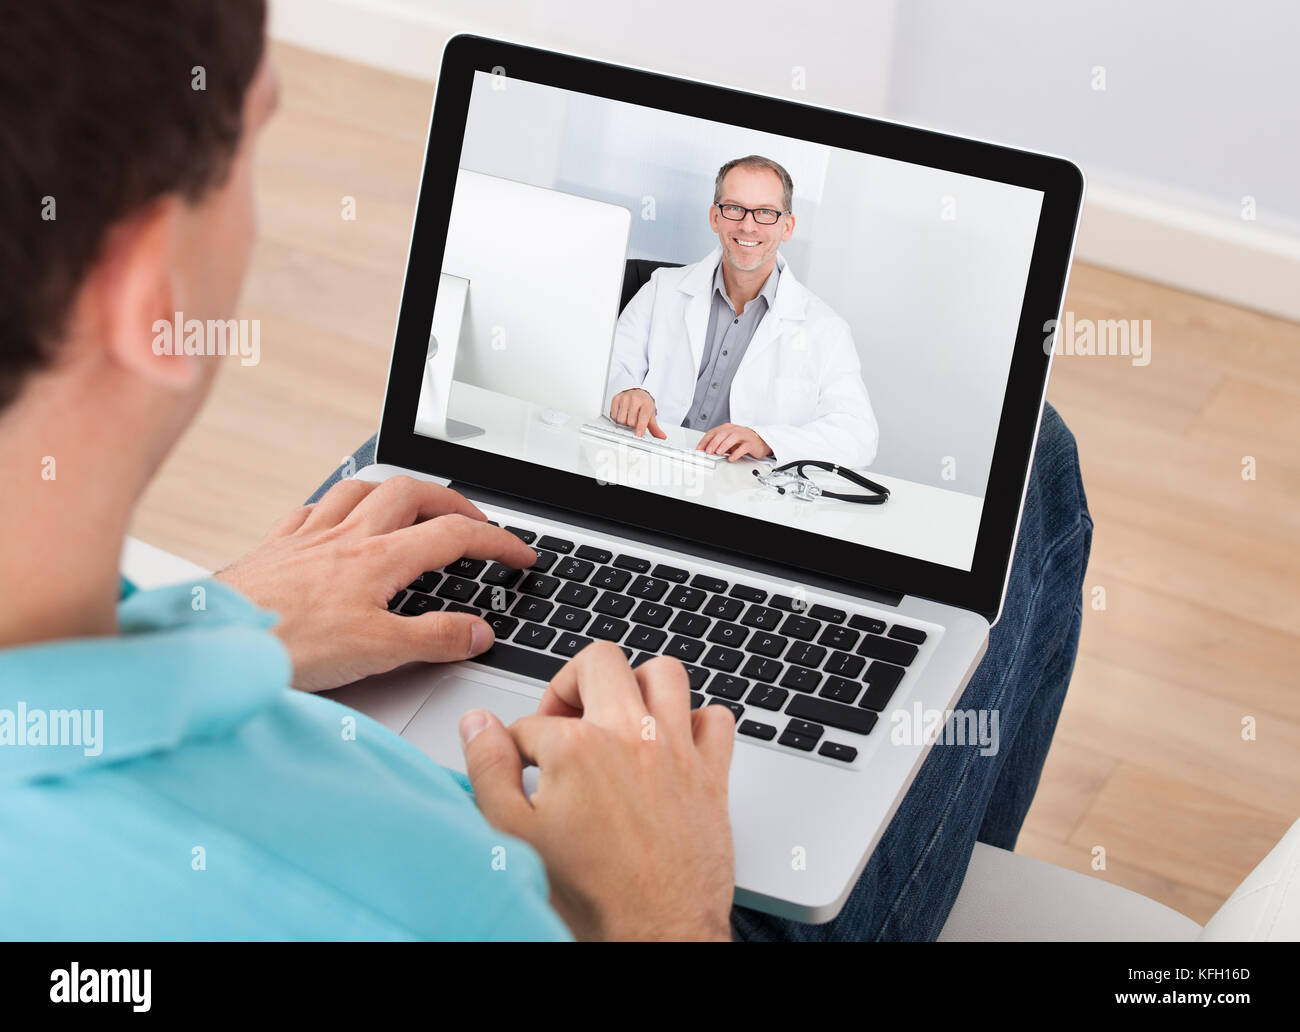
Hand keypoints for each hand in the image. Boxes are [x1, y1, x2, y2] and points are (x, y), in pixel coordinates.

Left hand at [215, 477, 536, 691]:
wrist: (212, 642)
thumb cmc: (284, 646)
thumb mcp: (376, 652)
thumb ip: (434, 638)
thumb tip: (478, 630)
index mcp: (378, 559)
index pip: (453, 534)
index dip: (496, 541)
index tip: (519, 556)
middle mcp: (346, 535)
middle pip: (413, 492)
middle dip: (453, 499)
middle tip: (474, 519)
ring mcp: (308, 535)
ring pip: (363, 489)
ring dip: (397, 489)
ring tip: (414, 504)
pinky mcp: (275, 545)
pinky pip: (314, 507)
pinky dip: (339, 504)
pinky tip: (337, 517)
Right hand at [460, 643, 735, 940]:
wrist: (656, 935)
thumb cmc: (592, 897)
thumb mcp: (513, 837)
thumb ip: (488, 769)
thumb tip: (477, 723)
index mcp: (578, 749)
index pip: (532, 720)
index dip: (517, 745)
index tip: (521, 769)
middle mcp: (631, 735)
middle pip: (599, 661)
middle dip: (572, 683)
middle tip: (564, 720)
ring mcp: (677, 751)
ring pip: (665, 674)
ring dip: (638, 686)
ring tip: (619, 716)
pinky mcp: (712, 774)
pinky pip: (717, 719)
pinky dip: (697, 722)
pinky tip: (674, 744)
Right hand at [610, 388, 665, 438]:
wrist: (637, 392)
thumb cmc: (644, 405)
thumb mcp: (651, 415)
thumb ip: (655, 428)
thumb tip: (662, 437)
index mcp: (646, 403)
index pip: (643, 417)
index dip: (640, 426)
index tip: (638, 434)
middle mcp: (635, 399)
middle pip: (631, 421)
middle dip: (632, 425)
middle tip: (635, 420)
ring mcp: (625, 398)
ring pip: (621, 419)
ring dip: (624, 422)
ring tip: (628, 417)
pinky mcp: (616, 398)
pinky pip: (614, 415)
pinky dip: (617, 418)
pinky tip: (622, 413)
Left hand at [697, 422, 771, 460]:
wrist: (760, 441)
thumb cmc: (743, 440)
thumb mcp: (729, 440)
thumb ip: (719, 443)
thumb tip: (707, 451)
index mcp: (728, 428)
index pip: (714, 432)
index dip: (705, 440)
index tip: (699, 449)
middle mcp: (735, 430)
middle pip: (722, 434)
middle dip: (713, 443)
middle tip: (708, 451)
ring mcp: (744, 436)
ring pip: (732, 438)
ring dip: (724, 445)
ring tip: (718, 453)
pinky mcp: (751, 443)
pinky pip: (743, 447)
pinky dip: (736, 453)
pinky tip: (731, 458)